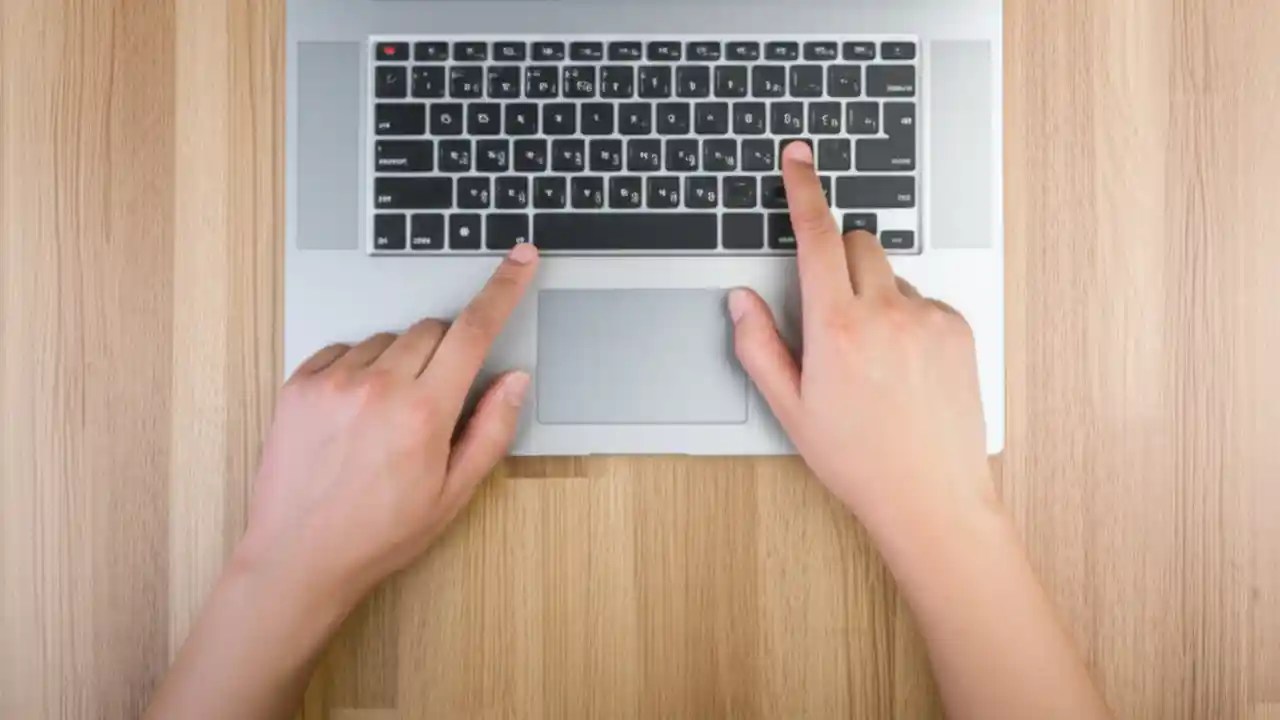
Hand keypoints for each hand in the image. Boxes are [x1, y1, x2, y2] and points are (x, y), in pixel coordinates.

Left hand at [236, 243, 539, 611]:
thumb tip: (515, 380)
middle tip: (434, 399)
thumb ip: (491, 430)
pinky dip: (358, 369)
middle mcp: (379, 387)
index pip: (474, 330)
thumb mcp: (453, 494)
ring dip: (398, 362)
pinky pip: (343, 350)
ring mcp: (334, 383)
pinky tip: (355, 413)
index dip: (503, 289)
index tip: (520, 259)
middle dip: (445, 350)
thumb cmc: (379, 533)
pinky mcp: (299, 385)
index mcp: (425, 413)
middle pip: (431, 329)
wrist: (298, 557)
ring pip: (387, 339)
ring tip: (384, 417)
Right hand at [729, 142, 991, 528]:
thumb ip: (758, 345)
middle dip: (840, 257)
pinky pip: (924, 299)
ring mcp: (928, 319)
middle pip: (858, 242)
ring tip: (873, 358)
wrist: (930, 496)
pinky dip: (907, 316)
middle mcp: (886, 313)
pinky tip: (903, 366)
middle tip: (832, 310)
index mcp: (837, 329)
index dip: (803, 190)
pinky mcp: (958, 329)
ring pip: (891, 273)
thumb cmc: (858, 459)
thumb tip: (741, 300)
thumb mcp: (790, 408)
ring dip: (874, 293)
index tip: (798, 158)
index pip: (817, 237)